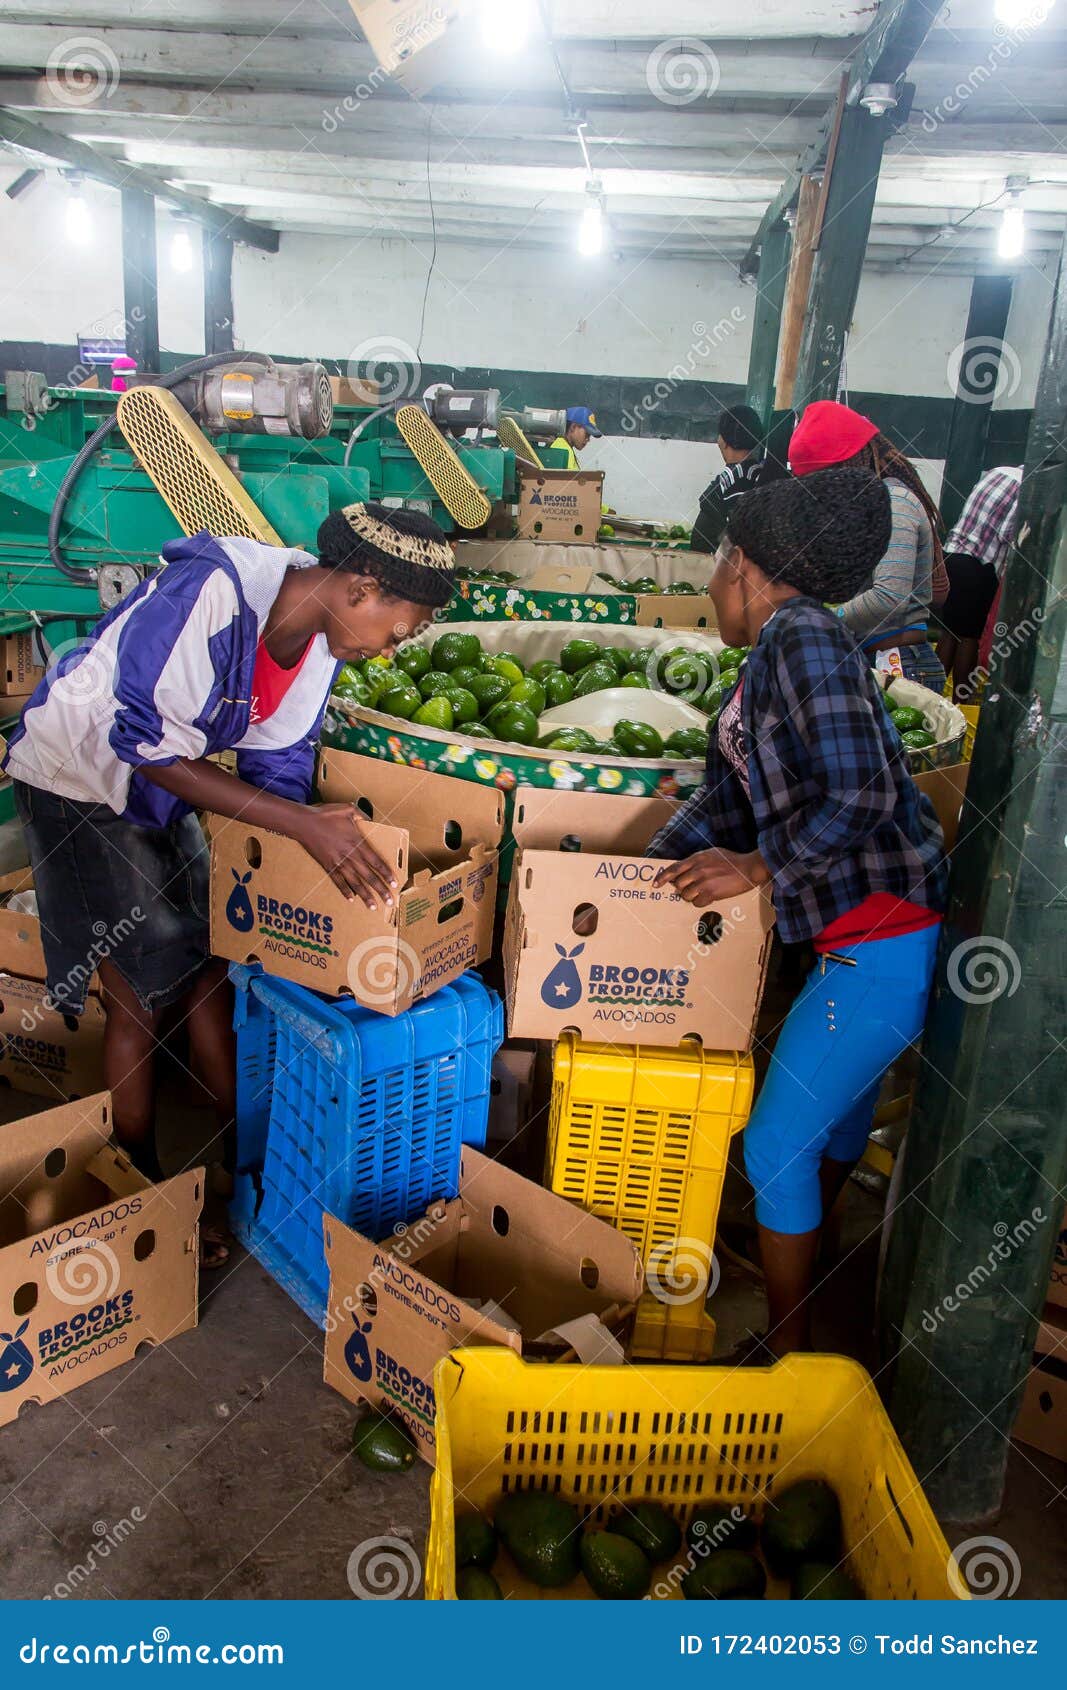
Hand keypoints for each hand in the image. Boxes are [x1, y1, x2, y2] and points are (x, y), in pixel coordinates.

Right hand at [292, 802, 397, 907]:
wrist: (303, 823)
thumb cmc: (326, 815)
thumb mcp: (347, 809)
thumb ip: (362, 815)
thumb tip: (370, 819)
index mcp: (357, 843)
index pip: (376, 861)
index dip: (386, 873)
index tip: (394, 883)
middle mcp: (349, 856)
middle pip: (368, 876)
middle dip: (380, 889)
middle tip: (390, 901)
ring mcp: (338, 862)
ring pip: (355, 882)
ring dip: (365, 895)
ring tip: (373, 906)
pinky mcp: (327, 866)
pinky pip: (338, 881)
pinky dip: (344, 890)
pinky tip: (351, 899)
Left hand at [653, 848, 768, 905]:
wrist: (748, 868)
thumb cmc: (732, 860)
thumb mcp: (712, 854)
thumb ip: (698, 860)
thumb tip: (687, 869)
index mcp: (697, 858)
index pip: (674, 868)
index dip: (663, 877)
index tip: (656, 884)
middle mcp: (698, 869)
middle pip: (678, 884)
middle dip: (682, 889)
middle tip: (690, 889)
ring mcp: (704, 881)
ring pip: (686, 895)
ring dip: (691, 897)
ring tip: (701, 893)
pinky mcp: (711, 892)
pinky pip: (697, 902)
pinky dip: (700, 902)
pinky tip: (708, 898)